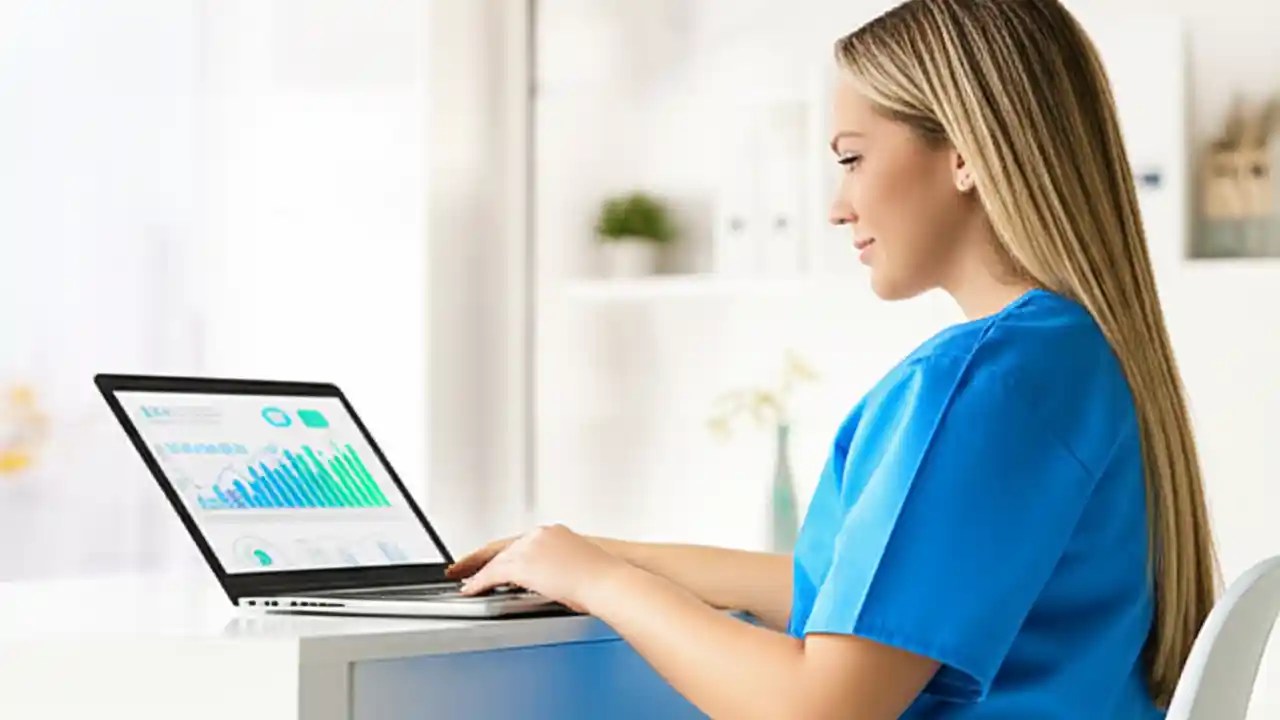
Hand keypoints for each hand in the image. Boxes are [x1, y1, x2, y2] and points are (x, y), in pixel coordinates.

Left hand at [457, 524, 629, 613]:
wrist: (608, 580)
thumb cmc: (603, 578)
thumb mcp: (580, 566)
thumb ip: (562, 569)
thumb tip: (559, 583)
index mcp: (552, 534)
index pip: (518, 542)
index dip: (503, 552)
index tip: (492, 559)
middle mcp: (538, 536)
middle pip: (502, 547)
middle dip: (482, 558)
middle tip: (464, 566)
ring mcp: (529, 547)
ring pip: (495, 560)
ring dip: (478, 572)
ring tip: (466, 582)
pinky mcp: (522, 564)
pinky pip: (492, 573)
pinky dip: (478, 582)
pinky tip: (471, 590)